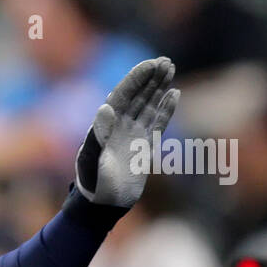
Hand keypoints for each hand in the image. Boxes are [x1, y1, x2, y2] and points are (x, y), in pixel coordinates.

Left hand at [74, 58, 178, 207]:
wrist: (103, 205)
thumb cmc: (93, 184)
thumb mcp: (92, 161)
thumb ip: (97, 136)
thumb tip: (105, 107)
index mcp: (105, 125)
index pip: (122, 95)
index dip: (136, 79)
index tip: (150, 64)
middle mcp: (118, 126)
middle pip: (137, 96)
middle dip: (150, 78)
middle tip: (165, 61)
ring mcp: (132, 134)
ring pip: (148, 105)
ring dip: (158, 88)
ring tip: (171, 68)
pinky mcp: (144, 146)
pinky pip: (157, 122)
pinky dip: (166, 109)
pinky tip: (175, 94)